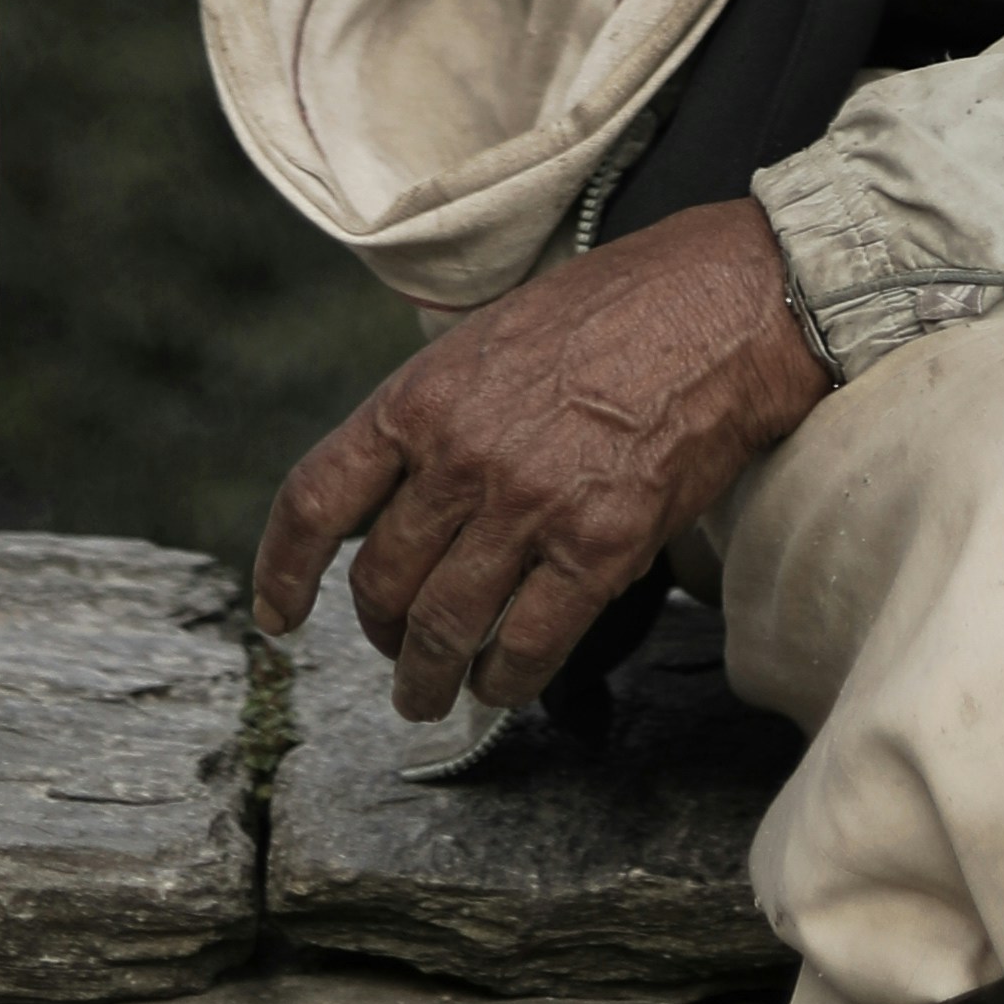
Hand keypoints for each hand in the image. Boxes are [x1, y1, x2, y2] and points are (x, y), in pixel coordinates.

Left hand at [252, 197, 834, 722]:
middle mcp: (462, 457)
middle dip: (379, 634)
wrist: (725, 307)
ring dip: (428, 679)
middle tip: (395, 653)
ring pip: (444, 629)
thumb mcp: (492, 336)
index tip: (278, 616)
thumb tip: (399, 488)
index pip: (317, 499)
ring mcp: (529, 506)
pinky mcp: (599, 547)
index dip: (283, 570)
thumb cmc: (616, 311)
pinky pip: (527, 645)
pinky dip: (505, 680)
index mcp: (422, 396)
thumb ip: (438, 412)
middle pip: (380, 582)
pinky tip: (502, 684)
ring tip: (432, 696)